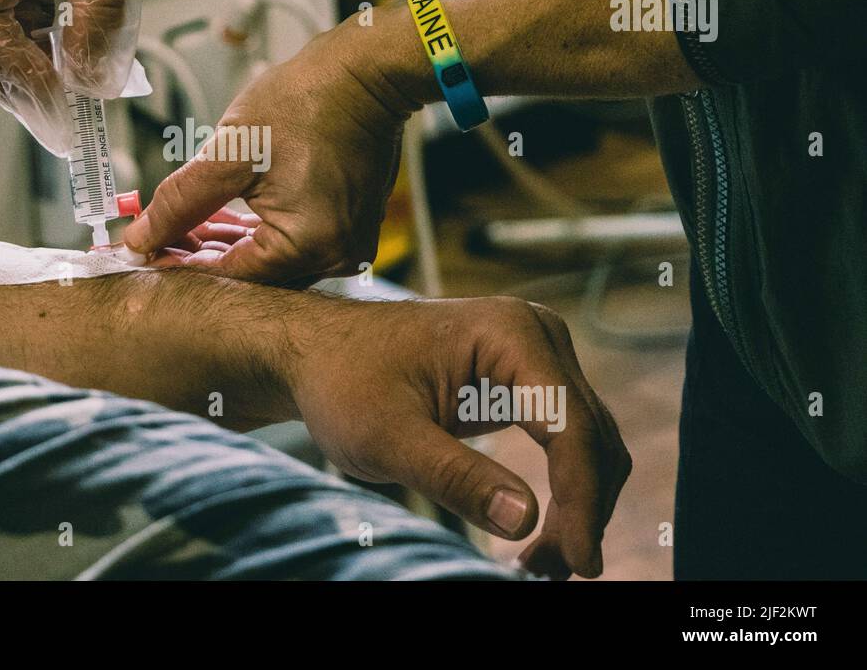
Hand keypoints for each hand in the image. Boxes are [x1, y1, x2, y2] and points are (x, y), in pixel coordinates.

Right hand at [0, 0, 212, 154]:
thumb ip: (101, 12)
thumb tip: (89, 80)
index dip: (13, 67)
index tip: (56, 97)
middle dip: (20, 86)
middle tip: (63, 128)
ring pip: (0, 43)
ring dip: (34, 80)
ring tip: (72, 116)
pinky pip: (25, 31)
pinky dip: (49, 60)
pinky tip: (76, 82)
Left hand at [124, 19, 411, 282]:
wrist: (362, 72)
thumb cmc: (306, 101)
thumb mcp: (229, 154)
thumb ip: (180, 202)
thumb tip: (141, 237)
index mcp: (311, 246)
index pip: (230, 276)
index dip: (178, 265)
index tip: (140, 256)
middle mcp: (337, 257)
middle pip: (251, 274)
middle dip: (199, 255)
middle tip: (153, 240)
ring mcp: (347, 243)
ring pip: (268, 259)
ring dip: (224, 244)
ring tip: (180, 226)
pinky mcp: (346, 225)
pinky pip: (290, 241)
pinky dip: (254, 233)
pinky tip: (219, 220)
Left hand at [285, 295, 630, 578]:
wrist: (318, 353)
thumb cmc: (343, 382)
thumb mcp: (388, 437)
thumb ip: (454, 477)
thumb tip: (524, 519)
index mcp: (508, 333)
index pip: (570, 423)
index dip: (581, 499)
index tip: (580, 561)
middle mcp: (536, 335)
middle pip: (590, 435)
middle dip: (581, 510)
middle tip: (550, 573)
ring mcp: (536, 355)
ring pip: (587, 441)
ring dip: (578, 505)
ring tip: (541, 564)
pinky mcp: (527, 380)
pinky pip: (566, 438)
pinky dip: (563, 489)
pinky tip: (536, 534)